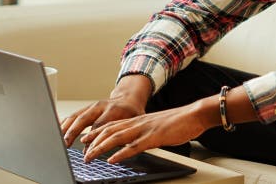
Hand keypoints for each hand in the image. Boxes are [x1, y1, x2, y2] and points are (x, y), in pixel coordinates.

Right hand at [60, 75, 151, 146]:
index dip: (92, 139)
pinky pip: (73, 115)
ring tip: (57, 139)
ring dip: (65, 128)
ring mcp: (92, 106)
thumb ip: (122, 134)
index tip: (87, 152)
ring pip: (76, 116)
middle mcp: (101, 106)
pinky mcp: (87, 108)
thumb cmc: (132, 112)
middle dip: (73, 132)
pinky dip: (64, 122)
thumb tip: (109, 148)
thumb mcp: (133, 122)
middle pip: (84, 118)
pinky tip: (57, 129)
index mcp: (114, 110)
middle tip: (65, 144)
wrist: (129, 97)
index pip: (99, 125)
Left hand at [81, 101, 214, 163]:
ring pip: (117, 138)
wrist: (194, 115)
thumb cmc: (177, 122)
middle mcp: (138, 123)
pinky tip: (112, 160)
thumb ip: (143, 132)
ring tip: (90, 156)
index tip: (85, 139)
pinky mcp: (153, 137)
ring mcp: (144, 129)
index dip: (97, 132)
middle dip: (93, 141)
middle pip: (110, 131)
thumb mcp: (155, 126)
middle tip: (82, 151)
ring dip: (101, 148)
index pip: (112, 125)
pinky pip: (134, 147)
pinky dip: (121, 153)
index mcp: (138, 120)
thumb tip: (134, 141)